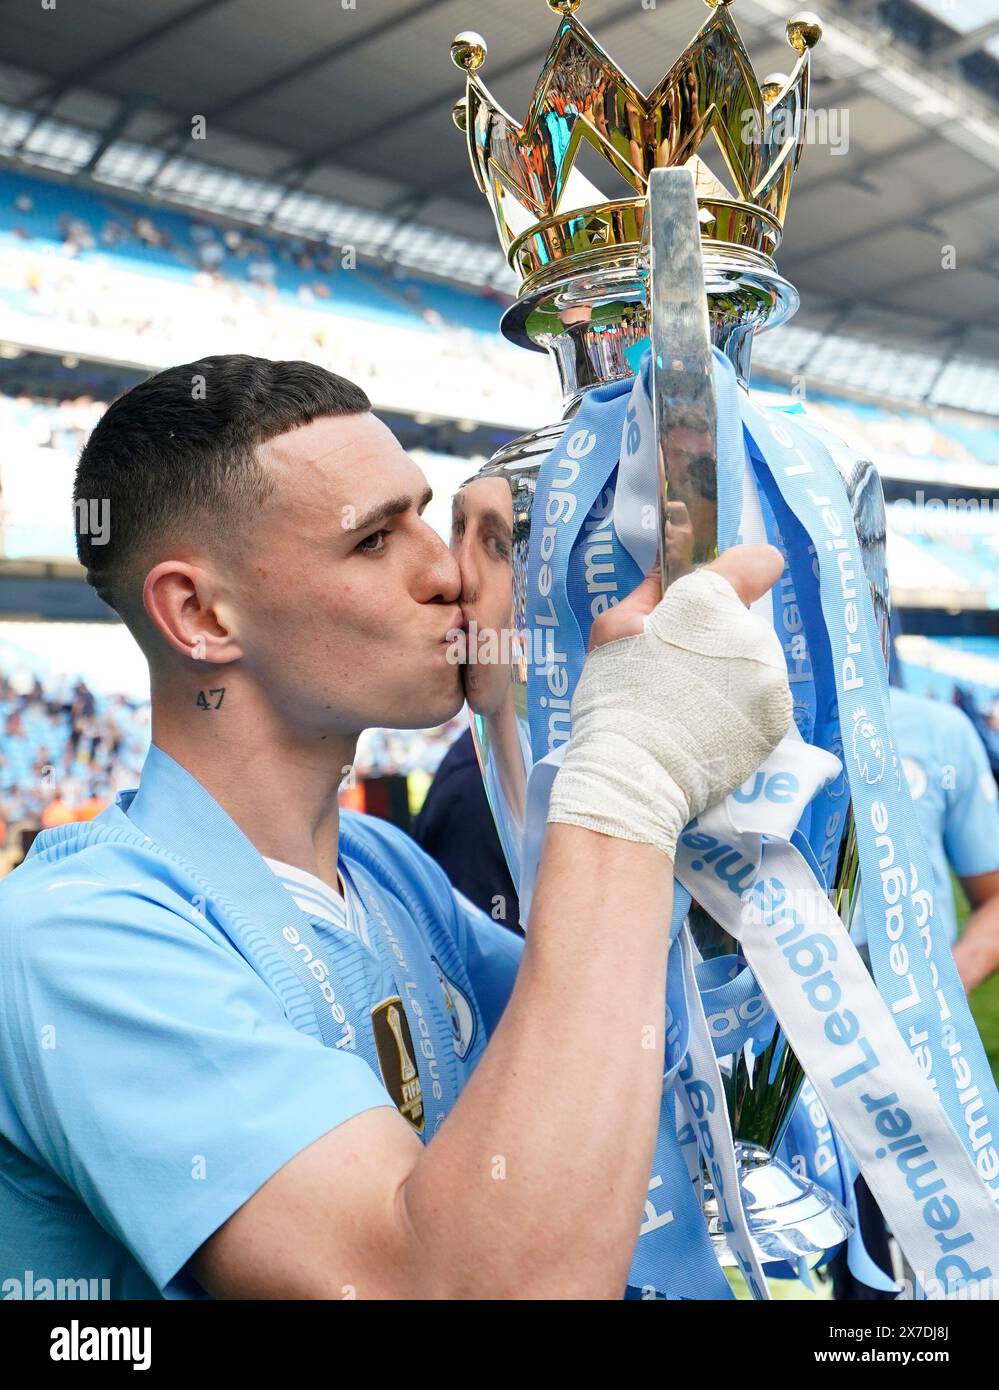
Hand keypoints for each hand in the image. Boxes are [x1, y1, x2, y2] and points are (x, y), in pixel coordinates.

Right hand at [548, 544, 790, 861]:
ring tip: (689, 706)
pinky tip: (708, 727)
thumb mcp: (614, 627)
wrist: (633, 775)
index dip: (739, 576)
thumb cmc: (614, 695)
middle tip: (676, 672)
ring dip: (730, 676)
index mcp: (711, 601)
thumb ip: (653, 589)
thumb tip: (670, 563)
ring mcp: (770, 678)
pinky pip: (761, 700)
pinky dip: (741, 710)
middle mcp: (752, 633)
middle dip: (717, 639)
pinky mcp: (777, 719)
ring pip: (754, 663)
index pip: (756, 564)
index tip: (717, 599)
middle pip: (744, 623)